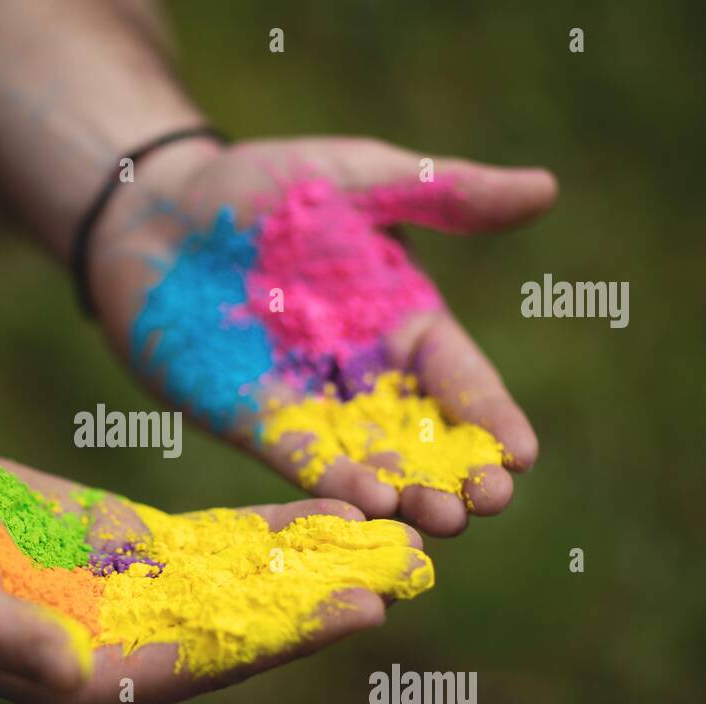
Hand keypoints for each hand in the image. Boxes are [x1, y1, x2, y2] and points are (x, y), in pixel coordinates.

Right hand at [0, 449, 427, 703]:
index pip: (207, 662)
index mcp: (91, 679)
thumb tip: (73, 673)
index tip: (359, 608)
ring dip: (316, 567)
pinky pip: (219, 546)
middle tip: (409, 573)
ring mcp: (139, 600)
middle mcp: (128, 649)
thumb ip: (2, 636)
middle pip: (246, 628)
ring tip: (394, 539)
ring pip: (245, 586)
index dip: (285, 637)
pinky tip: (328, 516)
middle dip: (325, 602)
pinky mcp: (137, 554)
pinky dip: (273, 534)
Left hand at [87, 136, 557, 536]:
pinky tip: (363, 506)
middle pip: (421, 438)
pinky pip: (298, 458)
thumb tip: (546, 189)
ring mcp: (308, 402)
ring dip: (403, 493)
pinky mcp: (251, 419)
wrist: (159, 206)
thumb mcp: (359, 179)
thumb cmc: (264, 183)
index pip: (460, 381)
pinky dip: (332, 482)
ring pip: (367, 461)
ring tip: (436, 522)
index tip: (523, 457)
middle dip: (457, 473)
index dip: (492, 418)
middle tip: (486, 504)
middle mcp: (363, 374)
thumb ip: (444, 194)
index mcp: (402, 322)